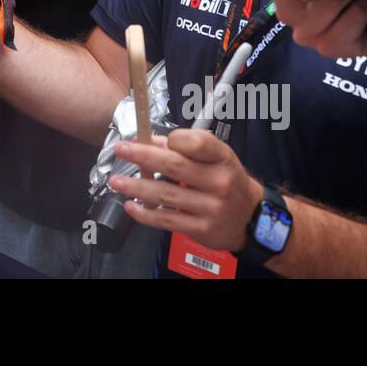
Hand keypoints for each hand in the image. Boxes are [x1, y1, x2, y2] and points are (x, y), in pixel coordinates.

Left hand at [108, 130, 263, 251]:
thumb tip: (152, 143)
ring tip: (115, 181)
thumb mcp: (217, 159)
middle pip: (174, 165)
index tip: (149, 137)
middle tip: (121, 150)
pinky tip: (131, 206)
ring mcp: (210, 207)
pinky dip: (145, 214)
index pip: (197, 142)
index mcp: (223, 158)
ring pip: (166, 194)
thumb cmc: (228, 181)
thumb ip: (188, 149)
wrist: (251, 218)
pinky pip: (167, 220)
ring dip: (136, 186)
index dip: (172, 139)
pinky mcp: (200, 228)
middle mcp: (219, 182)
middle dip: (142, 156)